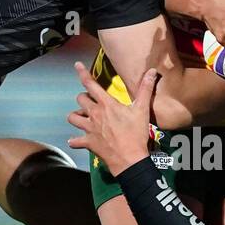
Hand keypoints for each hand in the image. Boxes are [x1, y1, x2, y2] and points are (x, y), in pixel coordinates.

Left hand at [67, 62, 157, 176]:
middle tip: (90, 99)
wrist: (129, 158)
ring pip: (73, 117)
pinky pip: (75, 141)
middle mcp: (94, 114)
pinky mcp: (88, 142)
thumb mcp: (143, 110)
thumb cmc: (136, 134)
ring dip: (76, 115)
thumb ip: (145, 89)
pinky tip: (76, 140)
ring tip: (82, 116)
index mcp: (106, 104)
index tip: (77, 66)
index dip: (83, 73)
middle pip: (80, 99)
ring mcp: (89, 129)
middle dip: (83, 97)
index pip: (90, 84)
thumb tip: (152, 72)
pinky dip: (75, 140)